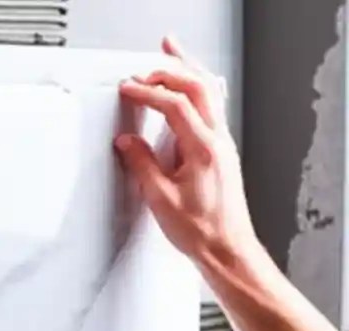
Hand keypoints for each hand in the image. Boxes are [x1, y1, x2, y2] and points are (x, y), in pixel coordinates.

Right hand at [114, 36, 258, 263]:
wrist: (227, 248)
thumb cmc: (199, 230)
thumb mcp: (159, 198)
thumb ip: (142, 164)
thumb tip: (127, 143)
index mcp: (203, 150)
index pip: (175, 105)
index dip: (148, 92)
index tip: (128, 88)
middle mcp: (218, 142)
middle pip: (198, 88)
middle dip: (170, 71)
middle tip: (145, 69)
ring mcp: (223, 144)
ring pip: (210, 93)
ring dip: (188, 73)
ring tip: (171, 58)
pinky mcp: (221, 151)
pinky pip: (212, 108)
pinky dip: (197, 91)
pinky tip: (188, 91)